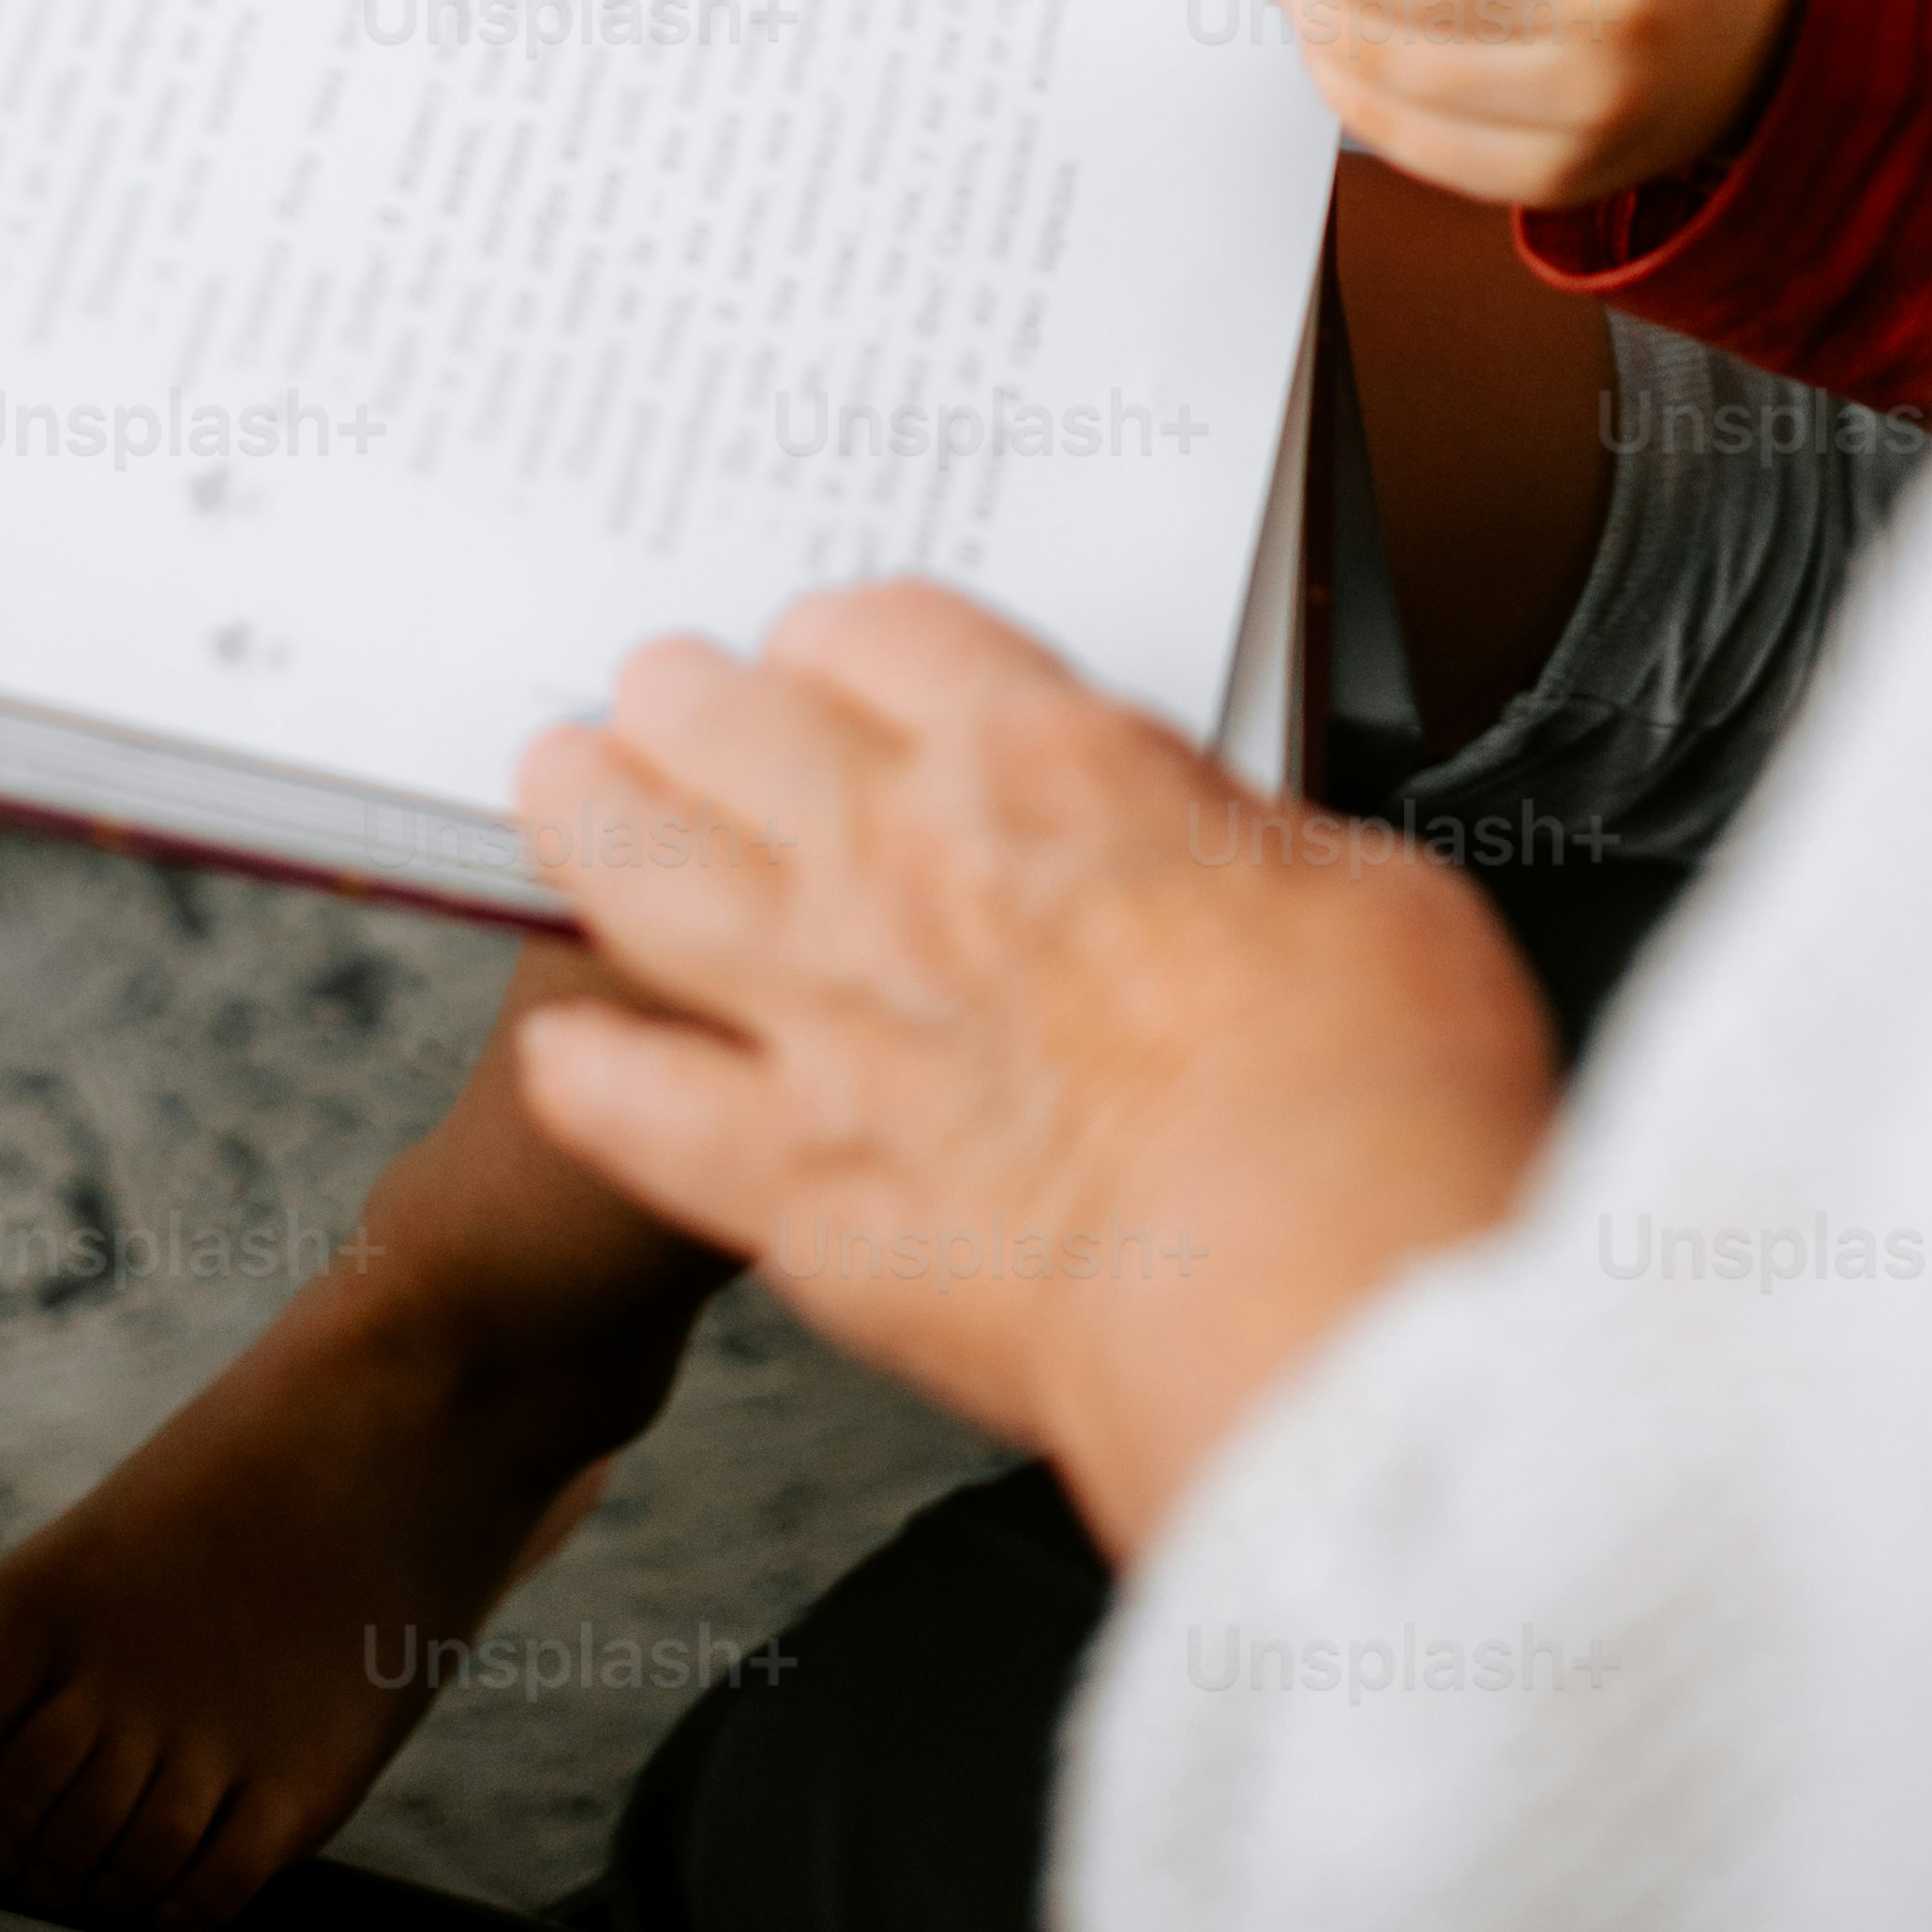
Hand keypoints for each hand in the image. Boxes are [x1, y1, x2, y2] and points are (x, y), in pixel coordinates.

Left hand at [513, 588, 1554, 1557]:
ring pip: (652, 888)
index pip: (893, 639)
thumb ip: (1243, 853)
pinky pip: (643, 1111)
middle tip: (659, 694)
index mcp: (1051, 768)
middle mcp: (909, 868)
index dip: (849, 638)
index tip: (834, 651)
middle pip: (739, 734)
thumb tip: (1232, 859)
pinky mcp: (799, 1189)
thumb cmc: (1371, 1094)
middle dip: (689, 704)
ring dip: (597, 828)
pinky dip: (592, 1073)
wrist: (1304, 1294)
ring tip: (560, 791)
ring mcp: (831, 1025)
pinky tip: (563, 1053)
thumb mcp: (1367, 887)